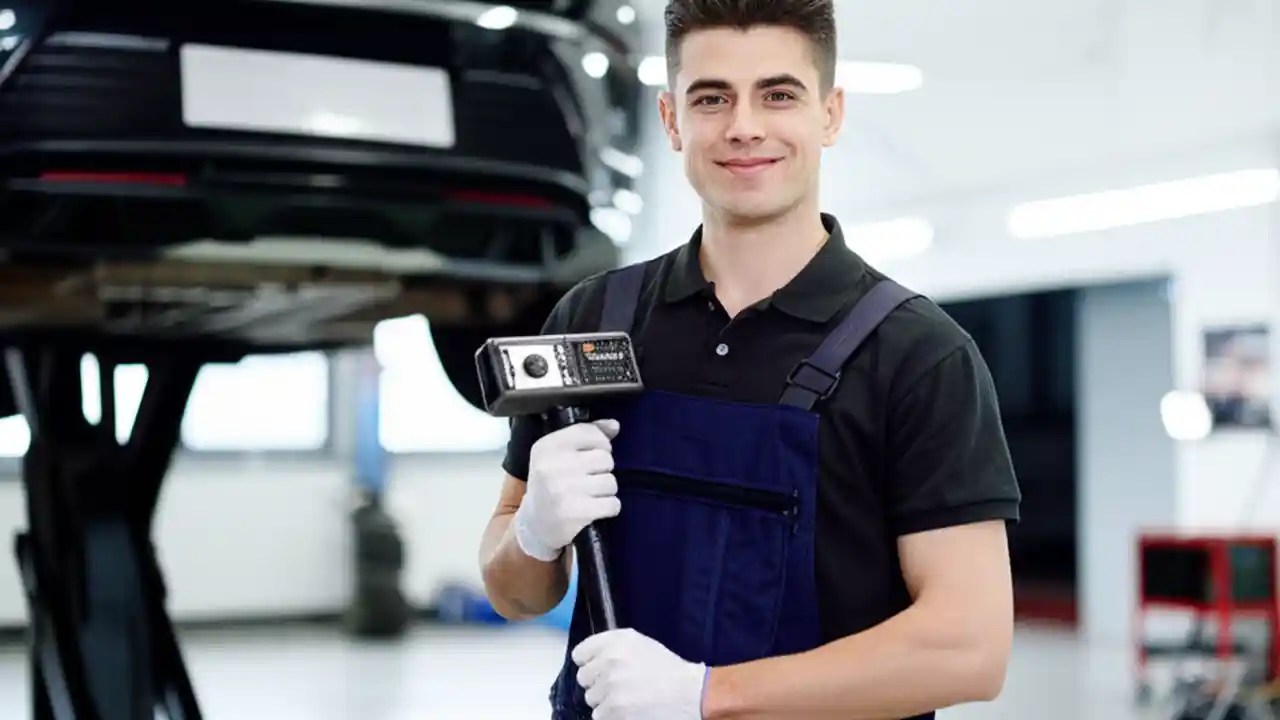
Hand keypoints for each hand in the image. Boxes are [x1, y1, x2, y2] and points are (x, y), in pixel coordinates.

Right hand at [514, 419, 620, 561]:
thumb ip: (586, 435)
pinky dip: (609, 508)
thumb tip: (614, 425)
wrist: (535, 525)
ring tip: (590, 495)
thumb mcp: (558, 455)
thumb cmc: (551, 484)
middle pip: (605, 458)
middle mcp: (552, 466)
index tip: (592, 455)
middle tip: (588, 480)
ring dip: (606, 491)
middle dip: (603, 470)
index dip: (601, 443)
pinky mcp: (574, 513)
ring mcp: (562, 490)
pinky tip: (594, 509)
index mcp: (546, 447)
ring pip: (611, 482)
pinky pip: (613, 504)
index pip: (589, 432)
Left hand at [572, 628, 707, 719]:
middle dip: (598, 683)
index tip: (599, 669)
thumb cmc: (666, 669)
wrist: (688, 694)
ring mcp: (610, 687)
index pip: (580, 654)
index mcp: (615, 641)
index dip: (590, 663)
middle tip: (619, 686)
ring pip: (591, 698)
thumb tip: (588, 658)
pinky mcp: (613, 710)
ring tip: (628, 698)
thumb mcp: (640, 644)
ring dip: (605, 701)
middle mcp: (609, 660)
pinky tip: (630, 710)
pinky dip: (612, 716)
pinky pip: (599, 715)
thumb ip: (612, 646)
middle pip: (583, 678)